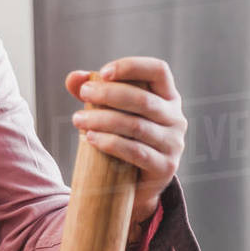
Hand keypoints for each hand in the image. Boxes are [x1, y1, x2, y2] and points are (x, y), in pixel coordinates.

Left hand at [65, 57, 187, 226]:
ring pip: (136, 126)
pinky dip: (110, 143)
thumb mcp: (110, 111)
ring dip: (103, 120)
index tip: (103, 72)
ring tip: (78, 120)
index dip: (132, 67)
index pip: (159, 70)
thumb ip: (93, 91)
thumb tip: (73, 77)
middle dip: (109, 94)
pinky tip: (90, 138)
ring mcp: (173, 144)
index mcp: (167, 97)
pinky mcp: (165, 167)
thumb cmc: (123, 138)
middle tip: (83, 94)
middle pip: (143, 99)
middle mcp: (176, 118)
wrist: (136, 184)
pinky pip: (136, 152)